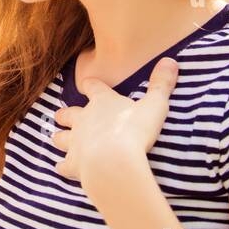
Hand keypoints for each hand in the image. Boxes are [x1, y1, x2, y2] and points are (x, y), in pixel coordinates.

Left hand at [51, 57, 179, 185]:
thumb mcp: (155, 105)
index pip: (93, 87)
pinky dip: (63, 167)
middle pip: (69, 113)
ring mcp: (75, 142)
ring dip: (60, 138)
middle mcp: (83, 120)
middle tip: (61, 114)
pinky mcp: (72, 164)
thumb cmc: (135, 131)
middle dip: (65, 114)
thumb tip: (170, 60)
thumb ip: (161, 85)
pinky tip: (63, 168)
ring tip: (58, 139)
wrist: (114, 161)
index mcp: (102, 103)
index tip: (88, 83)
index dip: (90, 85)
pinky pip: (62, 166)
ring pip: (60, 138)